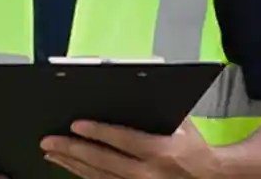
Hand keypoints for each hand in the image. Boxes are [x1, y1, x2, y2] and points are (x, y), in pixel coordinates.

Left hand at [40, 119, 219, 177]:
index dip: (97, 132)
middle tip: (48, 140)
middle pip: (103, 161)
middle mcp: (149, 173)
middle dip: (72, 149)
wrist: (212, 178)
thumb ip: (154, 110)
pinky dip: (84, 175)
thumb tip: (128, 90)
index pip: (123, 140)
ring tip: (51, 152)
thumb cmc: (193, 147)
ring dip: (71, 164)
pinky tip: (69, 166)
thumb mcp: (181, 124)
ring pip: (98, 177)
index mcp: (161, 152)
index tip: (75, 125)